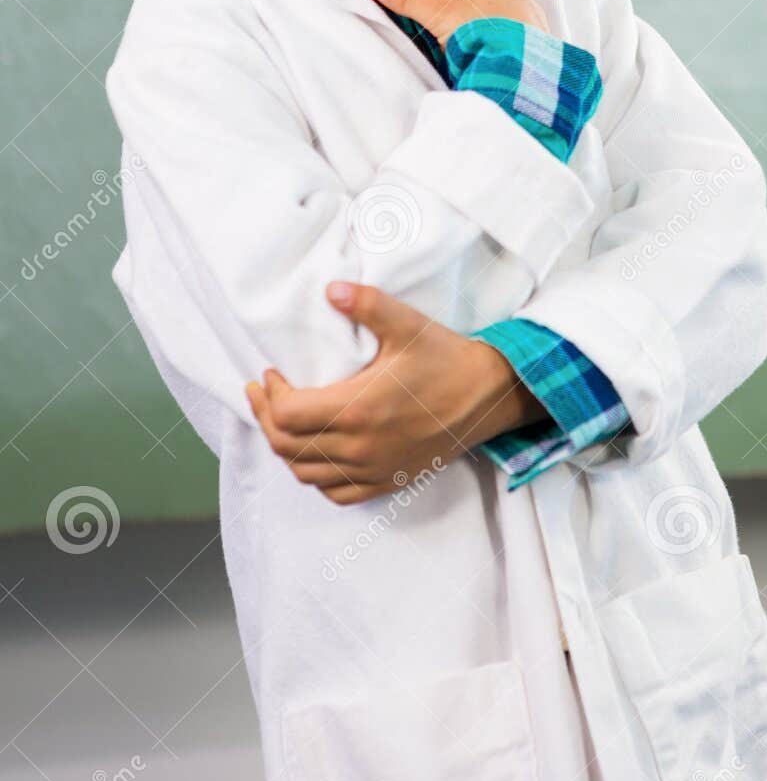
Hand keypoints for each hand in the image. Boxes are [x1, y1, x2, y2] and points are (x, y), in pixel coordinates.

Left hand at [243, 283, 549, 503]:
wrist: (489, 396)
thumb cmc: (446, 358)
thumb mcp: (407, 324)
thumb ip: (367, 304)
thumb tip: (331, 289)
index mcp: (358, 409)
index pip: (288, 415)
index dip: (269, 396)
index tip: (270, 373)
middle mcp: (361, 447)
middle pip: (287, 447)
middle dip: (265, 419)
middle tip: (262, 393)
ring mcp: (373, 469)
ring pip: (306, 473)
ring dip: (285, 448)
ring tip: (280, 421)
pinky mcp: (387, 480)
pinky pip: (336, 492)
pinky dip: (315, 476)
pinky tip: (314, 454)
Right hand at [368, 0, 551, 47]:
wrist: (523, 81)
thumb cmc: (487, 40)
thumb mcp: (443, 19)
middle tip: (444, 19)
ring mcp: (524, 9)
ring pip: (486, 0)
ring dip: (469, 14)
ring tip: (462, 40)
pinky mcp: (531, 33)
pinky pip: (502, 21)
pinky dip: (488, 30)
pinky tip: (480, 48)